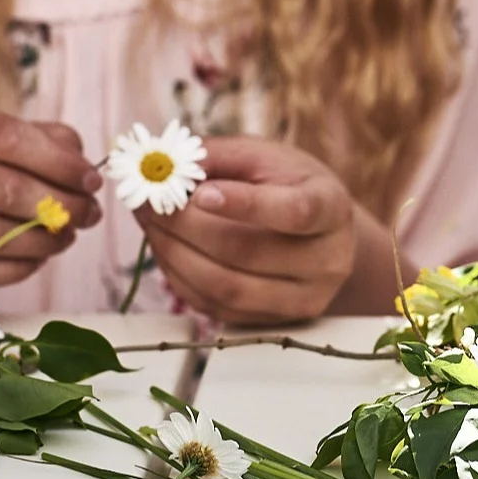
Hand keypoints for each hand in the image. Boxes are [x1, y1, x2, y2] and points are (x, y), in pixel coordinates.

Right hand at [0, 97, 102, 289]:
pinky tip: (35, 262)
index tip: (93, 180)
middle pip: (0, 187)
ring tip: (65, 240)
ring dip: (39, 241)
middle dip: (57, 205)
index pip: (6, 137)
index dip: (58, 162)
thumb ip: (36, 140)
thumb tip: (81, 159)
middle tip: (88, 216)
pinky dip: (12, 269)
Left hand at [135, 137, 356, 324]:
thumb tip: (165, 164)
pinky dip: (180, 277)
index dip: (245, 204)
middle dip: (185, 225)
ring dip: (173, 253)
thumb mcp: (264, 157)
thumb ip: (218, 155)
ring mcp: (301, 299)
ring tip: (149, 222)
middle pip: (247, 252)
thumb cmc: (288, 185)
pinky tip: (165, 248)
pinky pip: (214, 307)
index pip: (293, 213)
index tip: (199, 192)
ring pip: (225, 287)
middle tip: (146, 199)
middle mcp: (326, 262)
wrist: (319, 235)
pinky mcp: (272, 323)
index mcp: (330, 209)